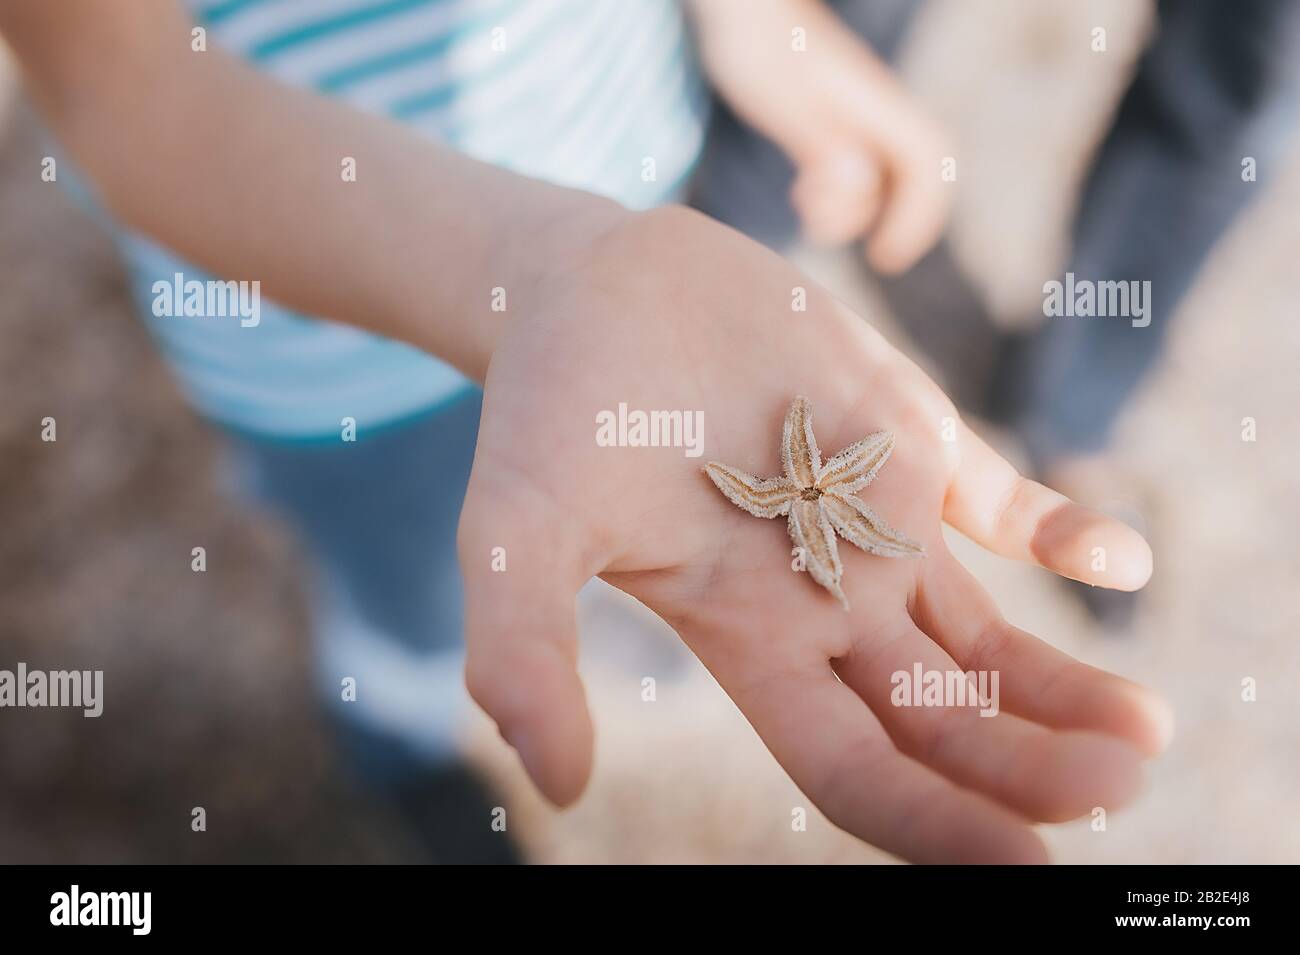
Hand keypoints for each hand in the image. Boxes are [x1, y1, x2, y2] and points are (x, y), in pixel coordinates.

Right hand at [458, 206, 1170, 862]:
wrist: (601, 286)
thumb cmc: (548, 410)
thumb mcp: (516, 530)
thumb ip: (523, 649)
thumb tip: (555, 783)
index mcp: (747, 638)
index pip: (856, 765)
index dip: (935, 821)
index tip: (1026, 862)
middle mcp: (824, 600)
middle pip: (942, 718)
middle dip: (1029, 765)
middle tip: (1118, 782)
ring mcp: (876, 523)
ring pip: (987, 637)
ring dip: (1066, 688)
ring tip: (1145, 731)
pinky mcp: (908, 441)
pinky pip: (1002, 504)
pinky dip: (1062, 533)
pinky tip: (1119, 562)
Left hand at [687, 0, 952, 272]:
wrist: (742, 6)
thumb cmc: (759, 47)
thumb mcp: (786, 101)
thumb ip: (825, 144)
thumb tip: (862, 182)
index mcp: (875, 106)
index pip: (928, 164)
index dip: (917, 217)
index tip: (882, 257)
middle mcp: (876, 113)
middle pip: (915, 179)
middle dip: (892, 221)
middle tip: (854, 244)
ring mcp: (857, 118)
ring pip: (881, 179)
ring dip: (852, 209)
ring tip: (806, 202)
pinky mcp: (833, 122)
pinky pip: (854, 169)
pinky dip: (835, 193)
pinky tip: (802, 190)